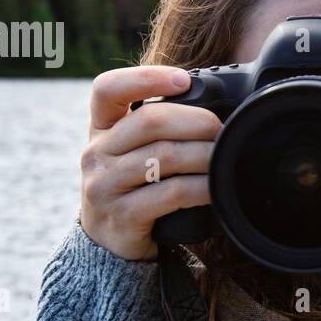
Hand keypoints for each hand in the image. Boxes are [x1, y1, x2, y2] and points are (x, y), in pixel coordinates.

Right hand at [79, 66, 222, 259]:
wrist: (109, 243)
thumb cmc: (132, 186)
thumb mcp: (130, 150)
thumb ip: (155, 127)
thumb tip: (213, 107)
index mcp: (99, 128)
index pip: (108, 89)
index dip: (146, 77)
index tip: (184, 80)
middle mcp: (95, 153)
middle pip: (150, 121)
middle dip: (197, 121)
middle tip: (222, 130)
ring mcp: (104, 186)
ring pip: (165, 157)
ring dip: (205, 154)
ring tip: (225, 156)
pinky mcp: (122, 216)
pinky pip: (171, 193)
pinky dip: (201, 187)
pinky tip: (215, 186)